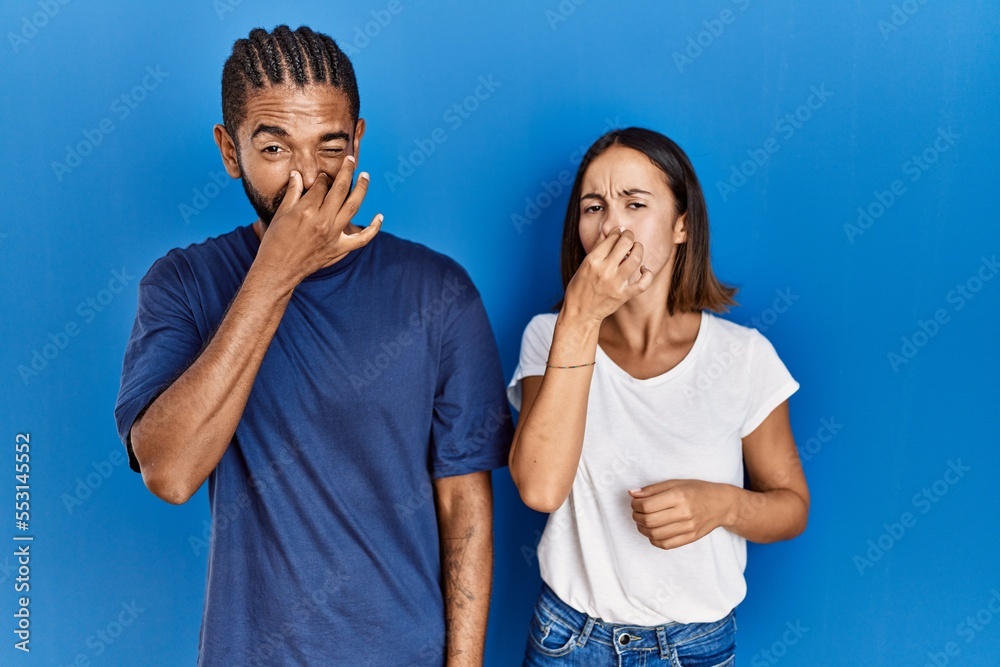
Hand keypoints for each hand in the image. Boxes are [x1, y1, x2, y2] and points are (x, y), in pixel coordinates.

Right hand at [256, 156, 382, 285]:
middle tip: (351, 160)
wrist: (278, 270)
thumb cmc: (275, 241)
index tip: (324, 175)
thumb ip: (293, 193)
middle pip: (340, 190)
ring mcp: (333, 235)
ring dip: (361, 189)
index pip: (322, 186)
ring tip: (365, 176)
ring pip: (353, 207)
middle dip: (346, 171)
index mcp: (306, 210)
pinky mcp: (339, 249)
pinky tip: (380, 216)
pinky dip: (373, 228)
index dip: (324, 177)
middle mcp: (323, 221)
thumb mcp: (281, 214)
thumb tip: (298, 175)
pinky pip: (362, 238)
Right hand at [563, 228, 652, 323]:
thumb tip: (607, 228)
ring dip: (639, 250)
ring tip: (636, 249)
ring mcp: (615, 283)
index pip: (612, 237)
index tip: (620, 232)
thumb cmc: (580, 287)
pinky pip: (643, 282)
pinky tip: (643, 270)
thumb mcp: (584, 264)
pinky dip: (647, 274)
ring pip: (636, 258)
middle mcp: (604, 270)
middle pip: (626, 243)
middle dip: (630, 236)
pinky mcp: (624, 295)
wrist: (580, 313)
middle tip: (630, 237)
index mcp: (592, 260)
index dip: (618, 232)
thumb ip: (597, 246)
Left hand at [629, 479, 732, 549]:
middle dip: (636, 517)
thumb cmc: (697, 490)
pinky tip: (653, 532)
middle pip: (649, 521)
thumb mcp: (675, 483)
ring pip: (655, 535)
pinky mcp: (691, 538)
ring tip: (643, 522)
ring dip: (642, 529)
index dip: (635, 505)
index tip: (635, 502)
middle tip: (637, 512)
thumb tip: (632, 493)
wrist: (721, 504)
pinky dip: (654, 540)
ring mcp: (688, 528)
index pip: (647, 505)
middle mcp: (684, 513)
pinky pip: (666, 544)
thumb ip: (652, 489)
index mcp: (679, 496)